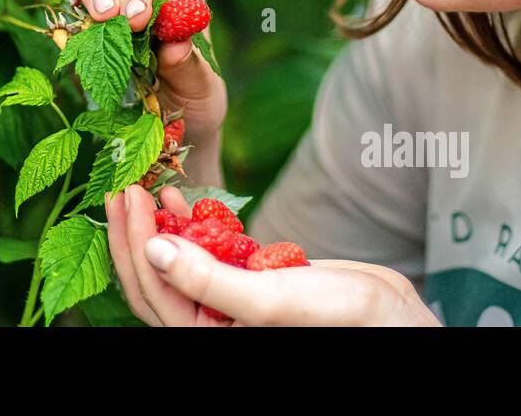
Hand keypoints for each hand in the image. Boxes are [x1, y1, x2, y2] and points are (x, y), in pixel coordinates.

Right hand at [47, 0, 225, 138]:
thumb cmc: (190, 100)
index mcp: (181, 0)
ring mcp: (106, 9)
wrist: (164, 130)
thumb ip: (191, 65)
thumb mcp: (201, 88)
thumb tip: (176, 45)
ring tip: (103, 16)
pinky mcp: (77, 28)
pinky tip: (62, 3)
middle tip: (135, 19)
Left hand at [104, 185, 441, 326]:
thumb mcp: (271, 299)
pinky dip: (188, 228)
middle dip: (134, 230)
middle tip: (123, 181)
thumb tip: (154, 250)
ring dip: (157, 225)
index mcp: (208, 339)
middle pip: (153, 278)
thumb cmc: (343, 318)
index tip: (127, 192)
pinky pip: (201, 258)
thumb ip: (208, 280)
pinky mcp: (243, 286)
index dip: (132, 241)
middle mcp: (210, 327)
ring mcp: (225, 307)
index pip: (152, 290)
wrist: (397, 316)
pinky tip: (181, 199)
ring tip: (147, 184)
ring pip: (174, 265)